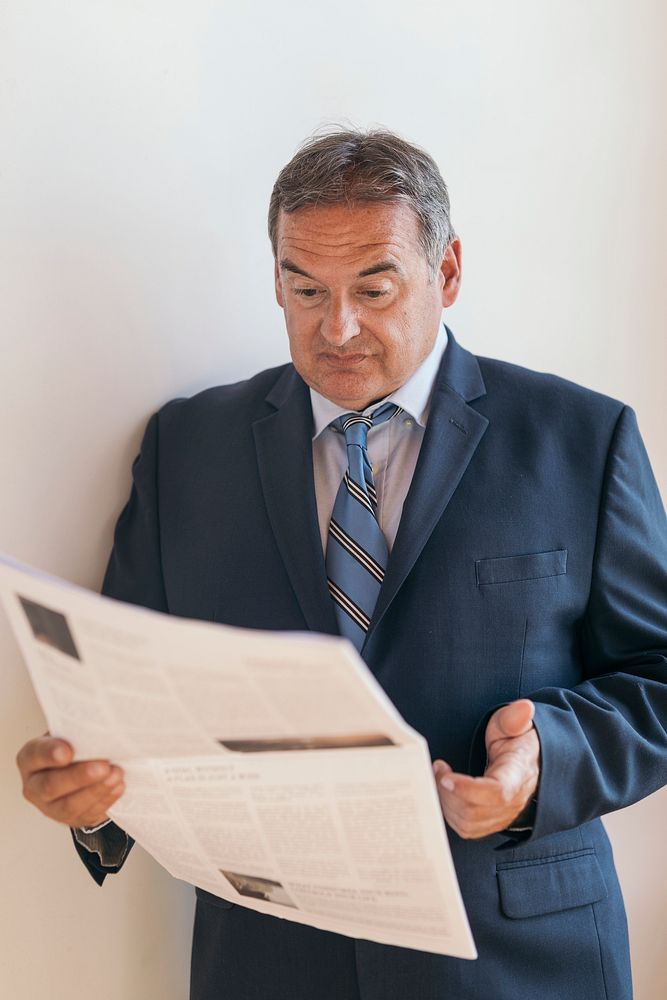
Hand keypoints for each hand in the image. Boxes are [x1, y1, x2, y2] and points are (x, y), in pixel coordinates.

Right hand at [16, 735, 124, 828]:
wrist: (81, 768)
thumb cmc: (74, 748)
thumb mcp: (69, 734)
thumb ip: (77, 732)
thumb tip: (98, 725)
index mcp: (30, 759)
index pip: (35, 755)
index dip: (50, 754)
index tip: (68, 752)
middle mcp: (35, 786)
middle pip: (50, 785)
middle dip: (78, 776)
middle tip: (103, 766)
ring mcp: (51, 807)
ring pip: (69, 805)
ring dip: (96, 790)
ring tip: (116, 775)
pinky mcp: (72, 819)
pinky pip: (87, 814)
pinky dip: (105, 799)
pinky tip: (118, 786)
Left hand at [432, 699, 539, 838]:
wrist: (529, 761)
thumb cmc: (517, 741)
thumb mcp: (514, 723)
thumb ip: (515, 717)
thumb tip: (524, 708)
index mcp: (518, 774)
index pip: (497, 793)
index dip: (468, 789)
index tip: (445, 775)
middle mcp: (511, 801)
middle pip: (476, 812)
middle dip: (448, 793)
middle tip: (436, 769)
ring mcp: (502, 815)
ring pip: (468, 824)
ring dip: (446, 803)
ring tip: (437, 778)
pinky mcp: (491, 822)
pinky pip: (467, 828)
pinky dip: (450, 813)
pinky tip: (444, 792)